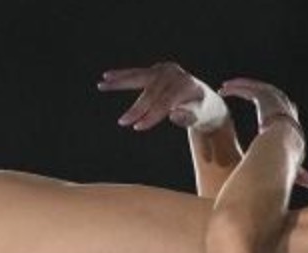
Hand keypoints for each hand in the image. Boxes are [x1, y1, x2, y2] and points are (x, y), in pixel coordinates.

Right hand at [97, 62, 218, 132]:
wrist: (205, 100)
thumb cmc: (201, 112)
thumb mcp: (199, 118)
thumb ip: (187, 117)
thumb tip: (173, 114)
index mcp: (187, 85)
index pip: (166, 102)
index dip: (152, 115)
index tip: (138, 127)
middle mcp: (175, 74)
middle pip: (152, 92)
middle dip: (137, 108)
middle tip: (123, 122)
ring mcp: (165, 70)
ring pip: (140, 77)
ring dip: (120, 82)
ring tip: (102, 84)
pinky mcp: (156, 70)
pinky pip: (137, 74)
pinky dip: (122, 76)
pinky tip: (107, 77)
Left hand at [217, 77, 307, 188]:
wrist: (282, 152)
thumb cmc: (284, 163)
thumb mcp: (291, 166)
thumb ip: (299, 173)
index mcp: (294, 127)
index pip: (288, 112)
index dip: (277, 107)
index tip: (265, 102)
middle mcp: (289, 112)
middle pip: (273, 97)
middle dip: (257, 93)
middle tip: (240, 90)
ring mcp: (279, 103)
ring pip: (260, 90)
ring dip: (243, 88)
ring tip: (226, 88)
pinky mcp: (267, 98)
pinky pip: (251, 90)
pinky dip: (238, 89)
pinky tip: (224, 91)